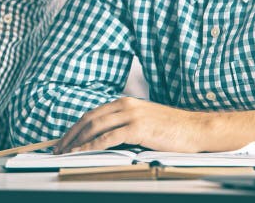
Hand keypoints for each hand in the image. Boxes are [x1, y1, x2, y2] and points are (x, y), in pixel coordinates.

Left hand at [54, 97, 208, 153]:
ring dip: (77, 141)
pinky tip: (83, 152)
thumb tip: (107, 137)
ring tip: (66, 153)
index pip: (93, 114)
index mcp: (125, 102)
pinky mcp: (138, 128)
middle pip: (89, 119)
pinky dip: (92, 145)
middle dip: (71, 134)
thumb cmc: (173, 129)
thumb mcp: (145, 120)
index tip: (65, 139)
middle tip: (58, 148)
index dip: (76, 127)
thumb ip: (126, 123)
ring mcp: (131, 115)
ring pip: (95, 127)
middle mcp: (125, 105)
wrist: (196, 129)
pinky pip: (109, 137)